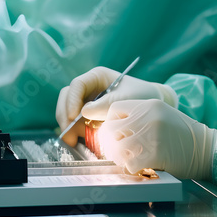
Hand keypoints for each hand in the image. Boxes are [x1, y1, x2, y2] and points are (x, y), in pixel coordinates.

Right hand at [55, 66, 176, 146]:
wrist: (152, 106)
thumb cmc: (141, 96)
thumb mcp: (126, 99)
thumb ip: (106, 105)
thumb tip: (84, 112)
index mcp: (96, 77)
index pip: (76, 85)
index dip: (71, 100)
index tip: (73, 116)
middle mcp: (89, 88)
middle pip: (66, 98)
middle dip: (65, 116)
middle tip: (69, 134)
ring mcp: (88, 101)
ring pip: (68, 111)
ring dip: (69, 126)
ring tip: (76, 140)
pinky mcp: (90, 115)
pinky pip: (77, 122)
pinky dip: (76, 131)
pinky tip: (81, 140)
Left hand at [99, 100, 215, 179]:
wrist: (207, 149)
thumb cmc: (184, 134)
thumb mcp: (163, 115)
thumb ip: (141, 118)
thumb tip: (116, 130)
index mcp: (149, 105)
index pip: (114, 109)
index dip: (110, 122)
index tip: (115, 133)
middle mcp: (148, 118)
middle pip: (111, 129)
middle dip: (111, 143)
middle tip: (117, 150)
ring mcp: (151, 136)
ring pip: (117, 148)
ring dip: (119, 157)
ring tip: (128, 160)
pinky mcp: (154, 154)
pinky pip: (129, 164)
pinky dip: (131, 168)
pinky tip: (138, 168)